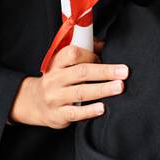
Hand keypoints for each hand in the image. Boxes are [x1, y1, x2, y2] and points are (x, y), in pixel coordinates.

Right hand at [9, 45, 127, 128]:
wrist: (34, 103)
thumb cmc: (58, 79)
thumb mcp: (64, 64)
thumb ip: (84, 52)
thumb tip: (103, 44)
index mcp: (56, 63)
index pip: (72, 54)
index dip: (91, 55)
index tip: (104, 58)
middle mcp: (54, 79)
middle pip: (81, 72)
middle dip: (104, 72)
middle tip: (124, 72)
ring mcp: (55, 97)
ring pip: (80, 92)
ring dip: (102, 89)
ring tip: (119, 87)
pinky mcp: (58, 115)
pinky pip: (75, 113)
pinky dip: (89, 111)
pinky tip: (102, 108)